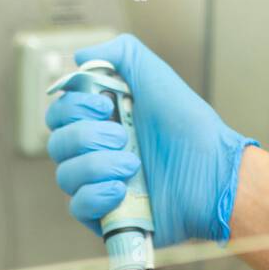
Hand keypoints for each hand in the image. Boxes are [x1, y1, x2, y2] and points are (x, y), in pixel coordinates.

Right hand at [45, 33, 257, 244]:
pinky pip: (77, 206)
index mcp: (101, 121)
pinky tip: (122, 189)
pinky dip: (96, 195)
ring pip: (65, 176)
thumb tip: (80, 55)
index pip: (58, 115)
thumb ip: (119, 53)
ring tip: (132, 165)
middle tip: (123, 137)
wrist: (212, 172)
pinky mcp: (106, 216)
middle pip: (56, 144)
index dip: (72, 108)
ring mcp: (99, 185)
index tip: (105, 106)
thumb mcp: (154, 74)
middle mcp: (96, 153)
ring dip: (96, 165)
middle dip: (86, 136)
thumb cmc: (188, 126)